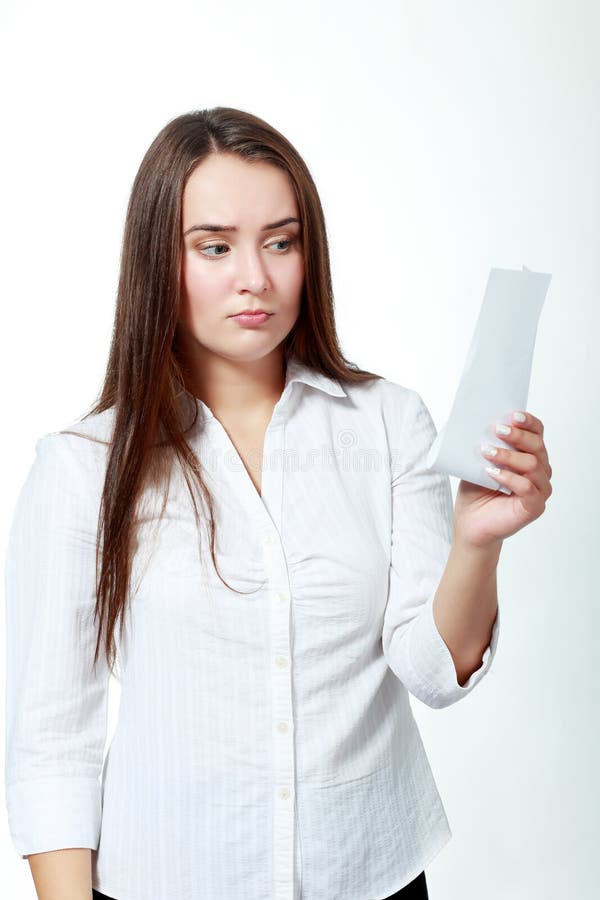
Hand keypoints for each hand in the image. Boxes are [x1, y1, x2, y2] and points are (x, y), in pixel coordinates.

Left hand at [453, 410, 552, 549]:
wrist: (470, 524)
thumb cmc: (476, 493)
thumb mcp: (479, 463)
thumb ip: (486, 445)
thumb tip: (479, 422)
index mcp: (530, 457)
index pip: (537, 434)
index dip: (529, 422)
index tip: (512, 415)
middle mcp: (540, 472)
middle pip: (537, 446)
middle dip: (517, 435)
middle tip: (497, 430)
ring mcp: (540, 490)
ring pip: (533, 465)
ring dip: (508, 456)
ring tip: (486, 453)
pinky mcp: (534, 507)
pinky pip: (528, 488)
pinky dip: (509, 478)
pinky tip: (492, 474)